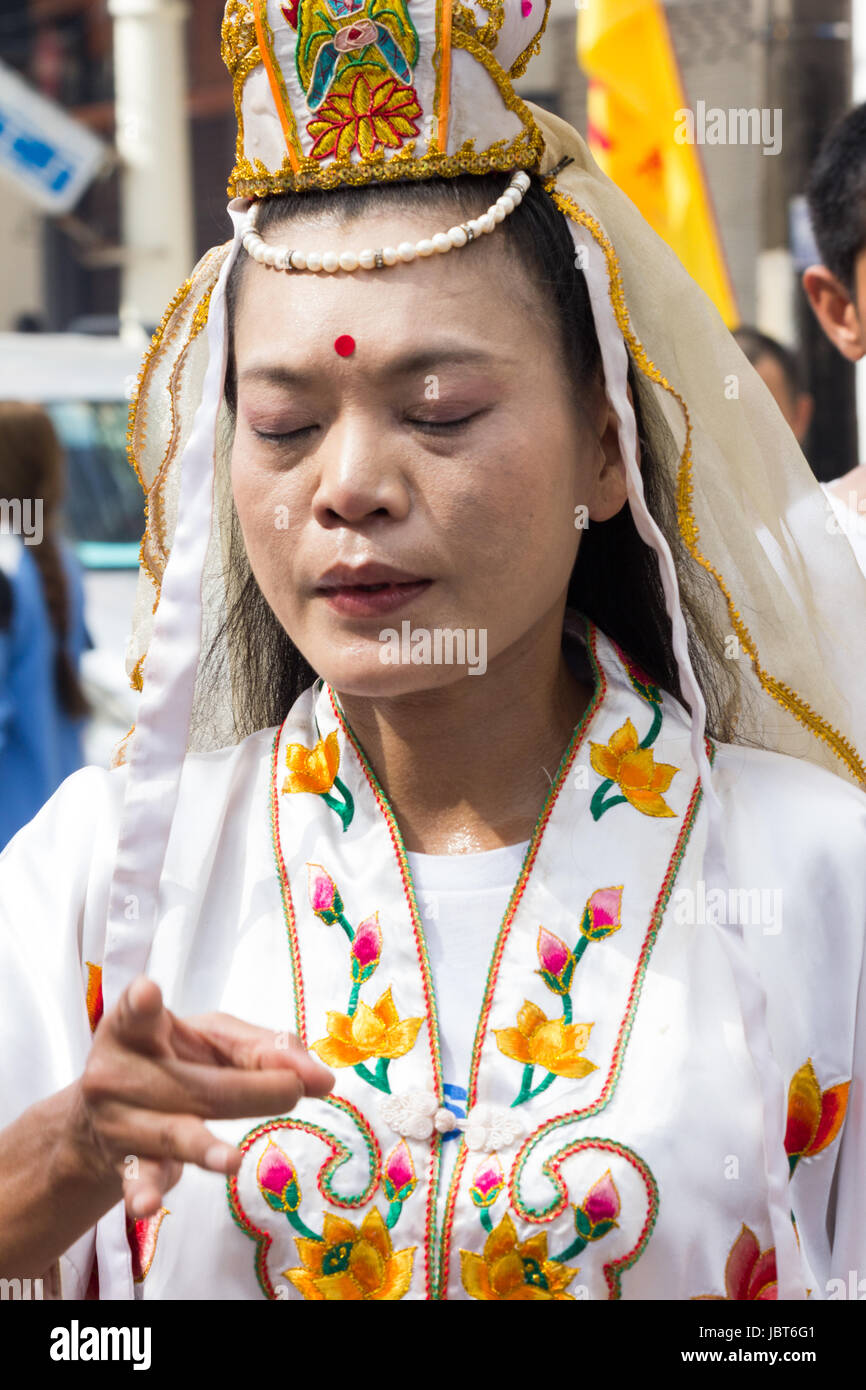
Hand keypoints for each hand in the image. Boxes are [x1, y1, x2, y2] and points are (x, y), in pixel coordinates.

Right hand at [64, 976, 333, 1219]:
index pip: (138, 1013)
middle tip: (294, 1090)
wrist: (107, 1117)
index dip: (142, 1004)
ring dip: (204, 1148)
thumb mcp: (216, 1042)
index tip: (148, 992)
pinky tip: (149, 1207)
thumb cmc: (174, 1061)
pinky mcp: (123, 1162)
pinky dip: (145, 1192)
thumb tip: (323, 1081)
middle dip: (250, 1090)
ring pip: (173, 1133)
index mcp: (137, 1028)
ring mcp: (119, 1120)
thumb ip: (269, 1050)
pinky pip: (140, 1178)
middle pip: (194, 1084)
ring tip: (232, 1160)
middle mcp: (117, 1072)